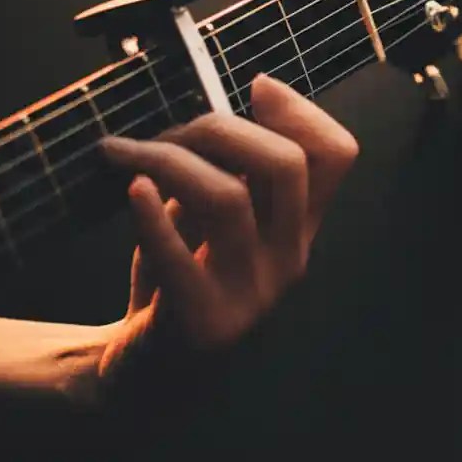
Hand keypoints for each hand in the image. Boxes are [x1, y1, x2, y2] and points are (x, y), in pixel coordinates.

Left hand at [96, 74, 356, 390]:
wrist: (147, 373)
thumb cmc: (181, 277)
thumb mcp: (221, 219)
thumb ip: (236, 169)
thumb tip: (239, 97)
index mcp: (299, 227)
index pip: (337, 155)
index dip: (302, 110)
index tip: (254, 88)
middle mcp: (288, 257)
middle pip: (285, 165)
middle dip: (221, 128)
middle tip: (168, 132)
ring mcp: (253, 294)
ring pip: (229, 199)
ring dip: (169, 160)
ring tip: (124, 155)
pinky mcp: (206, 323)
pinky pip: (179, 260)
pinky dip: (151, 217)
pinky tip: (131, 189)